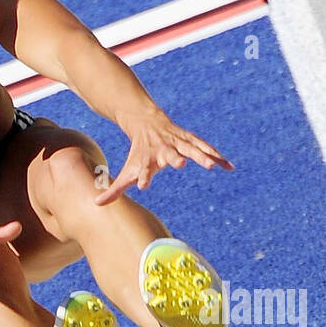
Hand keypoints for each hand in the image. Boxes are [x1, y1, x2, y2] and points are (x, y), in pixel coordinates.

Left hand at [95, 110, 232, 204]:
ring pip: (190, 147)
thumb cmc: (138, 152)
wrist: (146, 121)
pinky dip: (216, 156)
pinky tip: (229, 167)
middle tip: (180, 164)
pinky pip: (205, 148)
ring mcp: (177, 141)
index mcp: (146, 157)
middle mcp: (162, 148)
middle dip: (174, 157)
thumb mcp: (127, 170)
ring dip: (201, 155)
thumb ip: (115, 189)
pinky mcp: (189, 139)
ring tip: (212, 165)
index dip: (143, 176)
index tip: (143, 185)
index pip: (143, 168)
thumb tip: (96, 205)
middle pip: (168, 153)